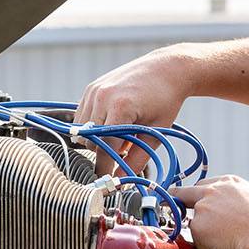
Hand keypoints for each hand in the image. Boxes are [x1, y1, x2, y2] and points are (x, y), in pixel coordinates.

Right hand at [75, 45, 196, 173]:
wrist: (167, 69)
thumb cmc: (165, 100)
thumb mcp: (155, 133)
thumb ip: (136, 159)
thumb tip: (121, 179)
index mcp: (120, 107)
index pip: (103, 147)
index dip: (104, 167)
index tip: (107, 179)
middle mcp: (101, 96)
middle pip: (88, 140)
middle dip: (102, 150)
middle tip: (123, 148)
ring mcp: (93, 90)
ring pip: (81, 129)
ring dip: (95, 137)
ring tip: (119, 132)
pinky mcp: (90, 88)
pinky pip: (82, 115)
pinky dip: (93, 124)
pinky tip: (112, 120)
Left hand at [171, 175, 248, 248]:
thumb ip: (237, 207)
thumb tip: (232, 221)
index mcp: (230, 182)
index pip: (205, 185)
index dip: (200, 199)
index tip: (197, 205)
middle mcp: (213, 190)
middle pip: (184, 193)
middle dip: (177, 202)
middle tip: (170, 210)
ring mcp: (203, 207)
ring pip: (195, 226)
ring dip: (206, 239)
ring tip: (228, 248)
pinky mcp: (197, 226)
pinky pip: (200, 244)